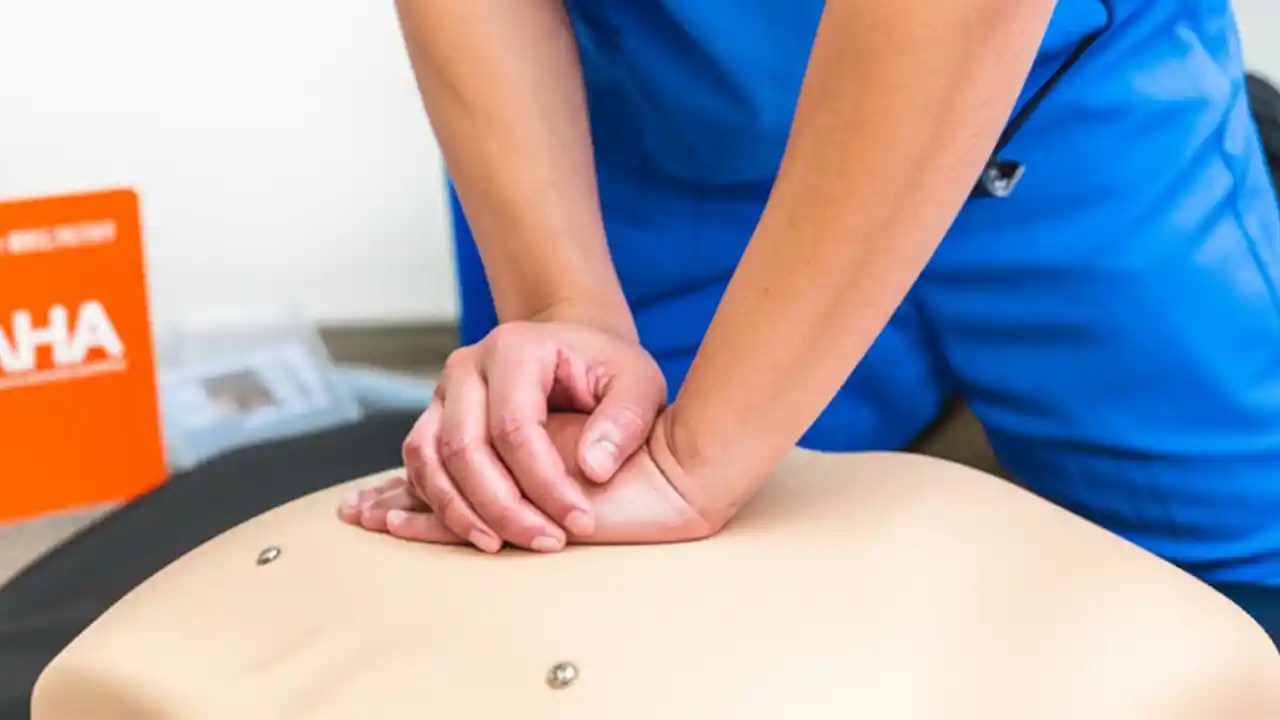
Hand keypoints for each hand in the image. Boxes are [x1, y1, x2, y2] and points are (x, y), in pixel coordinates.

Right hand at [399, 321, 666, 552]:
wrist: (572, 351)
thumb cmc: (607, 369)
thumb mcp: (638, 383)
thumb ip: (625, 421)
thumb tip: (594, 470)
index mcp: (516, 348)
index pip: (516, 427)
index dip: (545, 483)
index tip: (581, 522)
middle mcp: (468, 366)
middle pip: (465, 448)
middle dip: (503, 506)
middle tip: (547, 542)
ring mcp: (443, 392)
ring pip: (430, 460)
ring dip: (461, 512)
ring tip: (500, 546)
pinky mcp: (433, 418)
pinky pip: (420, 466)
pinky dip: (439, 503)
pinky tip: (475, 531)